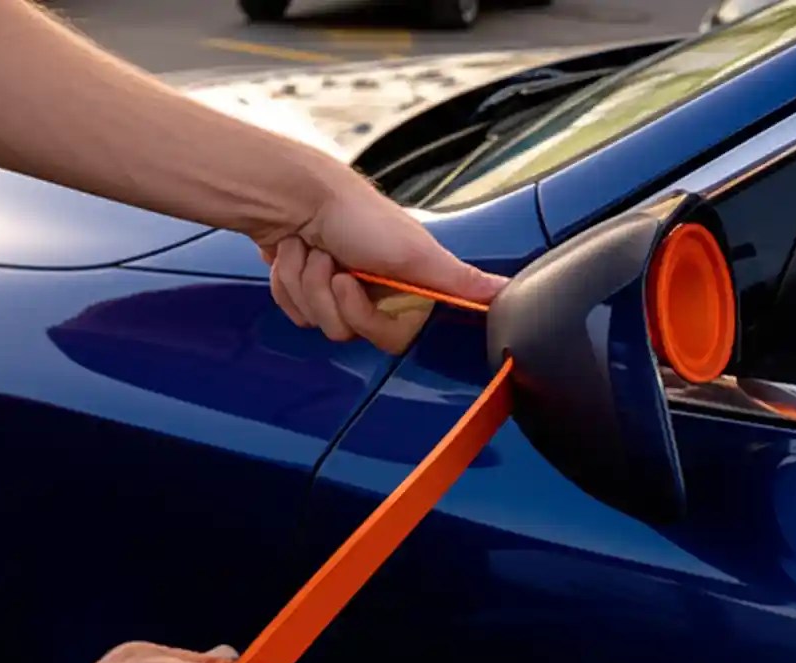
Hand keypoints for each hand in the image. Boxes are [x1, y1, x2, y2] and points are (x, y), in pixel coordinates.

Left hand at [261, 175, 506, 350]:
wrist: (292, 193)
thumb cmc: (355, 215)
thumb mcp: (416, 252)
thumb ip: (461, 281)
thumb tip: (509, 293)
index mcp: (404, 287)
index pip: (386, 337)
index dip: (360, 314)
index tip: (351, 282)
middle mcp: (373, 291)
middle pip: (345, 330)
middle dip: (327, 292)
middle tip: (328, 259)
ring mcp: (336, 289)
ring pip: (314, 320)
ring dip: (304, 280)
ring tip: (308, 248)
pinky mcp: (304, 286)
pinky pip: (291, 308)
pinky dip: (286, 278)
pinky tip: (291, 251)